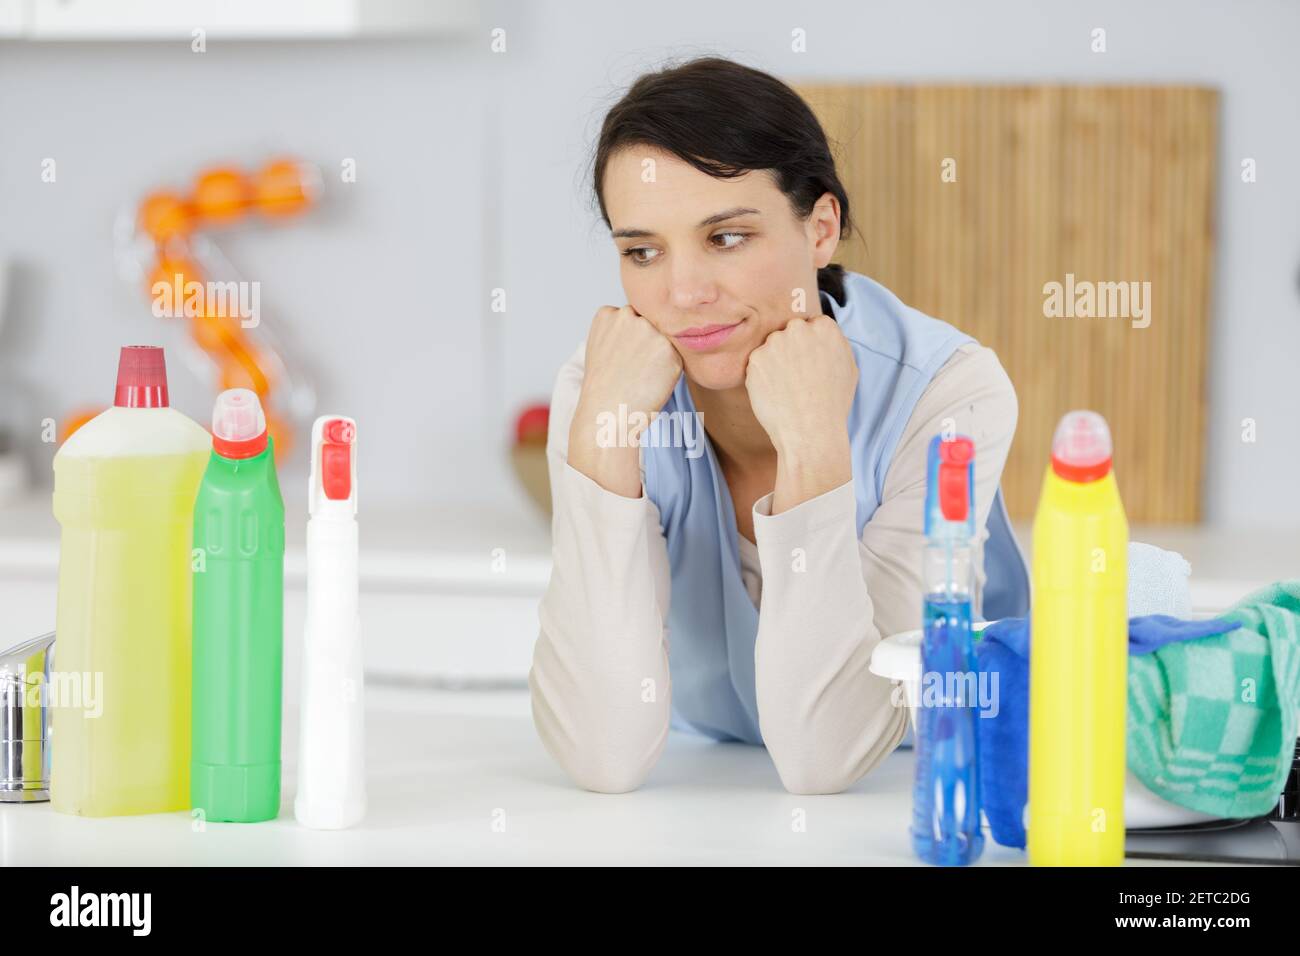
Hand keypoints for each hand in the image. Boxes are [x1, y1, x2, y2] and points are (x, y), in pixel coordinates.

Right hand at [568, 305, 681, 498]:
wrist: (607, 414)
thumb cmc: (603, 388)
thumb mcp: (601, 348)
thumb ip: (620, 330)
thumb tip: (645, 326)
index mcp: (607, 314)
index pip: (631, 317)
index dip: (630, 341)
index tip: (622, 358)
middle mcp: (628, 316)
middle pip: (649, 324)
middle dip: (646, 344)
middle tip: (632, 370)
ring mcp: (650, 331)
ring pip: (664, 341)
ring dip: (659, 356)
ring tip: (640, 377)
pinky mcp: (670, 350)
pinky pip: (675, 357)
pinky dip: (669, 371)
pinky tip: (651, 383)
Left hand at [745, 314, 855, 512]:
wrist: (810, 432)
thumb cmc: (832, 406)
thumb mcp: (849, 369)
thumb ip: (835, 345)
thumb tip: (822, 334)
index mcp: (825, 327)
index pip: (811, 325)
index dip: (809, 347)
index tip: (809, 365)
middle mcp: (799, 329)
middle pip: (789, 332)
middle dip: (790, 350)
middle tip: (796, 378)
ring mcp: (775, 342)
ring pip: (771, 348)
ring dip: (775, 363)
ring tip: (786, 389)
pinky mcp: (756, 359)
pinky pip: (757, 364)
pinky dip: (762, 377)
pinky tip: (774, 393)